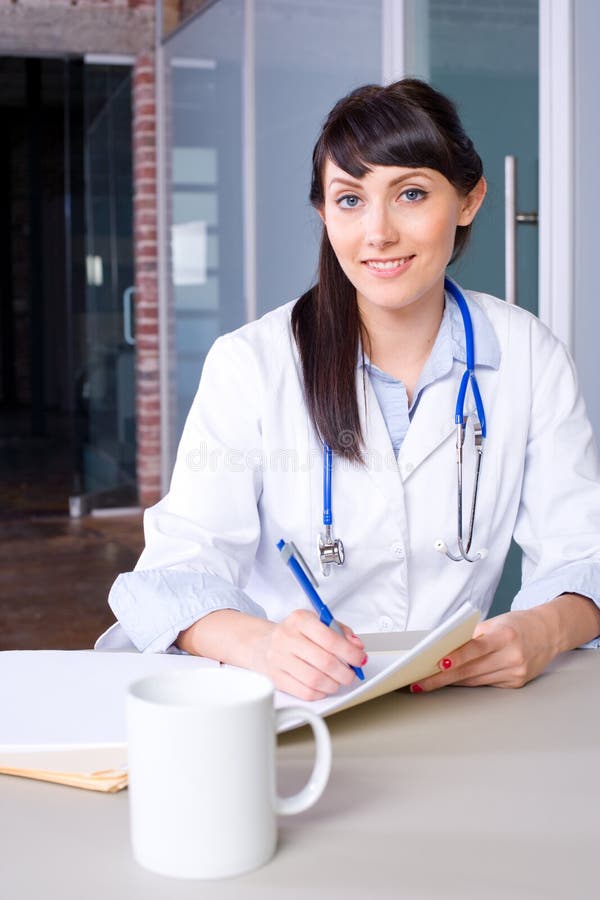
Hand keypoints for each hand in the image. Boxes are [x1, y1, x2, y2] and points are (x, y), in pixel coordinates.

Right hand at [249, 609, 366, 700]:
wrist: (262, 643)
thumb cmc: (294, 634)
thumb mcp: (316, 623)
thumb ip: (340, 631)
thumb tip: (357, 646)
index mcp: (300, 619)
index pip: (330, 638)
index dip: (350, 652)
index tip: (359, 658)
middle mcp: (287, 637)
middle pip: (325, 661)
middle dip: (345, 672)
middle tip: (351, 674)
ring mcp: (279, 659)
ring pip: (315, 679)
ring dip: (334, 684)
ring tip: (337, 681)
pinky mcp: (275, 678)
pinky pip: (304, 692)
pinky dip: (320, 693)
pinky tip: (323, 687)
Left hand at [410, 607, 560, 692]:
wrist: (547, 633)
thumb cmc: (517, 625)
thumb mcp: (495, 623)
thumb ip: (473, 637)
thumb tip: (444, 650)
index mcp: (506, 636)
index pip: (476, 648)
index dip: (457, 657)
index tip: (437, 663)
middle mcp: (513, 656)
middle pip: (471, 670)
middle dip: (443, 678)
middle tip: (421, 683)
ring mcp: (516, 672)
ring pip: (476, 680)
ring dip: (452, 682)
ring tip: (429, 684)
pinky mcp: (516, 683)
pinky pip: (486, 684)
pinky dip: (469, 682)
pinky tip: (453, 682)